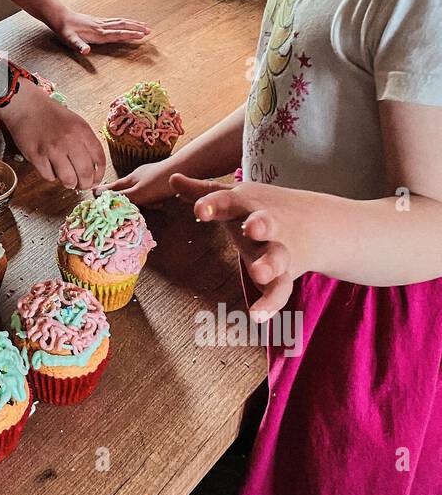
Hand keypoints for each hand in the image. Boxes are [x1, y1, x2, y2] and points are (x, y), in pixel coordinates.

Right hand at [1, 82, 106, 187]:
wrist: (27, 107)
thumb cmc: (52, 116)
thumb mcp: (76, 123)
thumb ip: (85, 143)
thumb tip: (92, 168)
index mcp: (82, 131)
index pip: (99, 159)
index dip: (99, 175)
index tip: (96, 180)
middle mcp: (70, 140)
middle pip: (85, 173)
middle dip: (85, 184)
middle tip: (82, 185)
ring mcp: (52, 149)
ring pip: (68, 179)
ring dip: (69, 183)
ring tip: (67, 180)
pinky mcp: (37, 156)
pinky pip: (49, 176)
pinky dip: (51, 176)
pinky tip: (50, 167)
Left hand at [50, 8, 150, 55]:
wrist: (60, 17)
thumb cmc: (65, 31)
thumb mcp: (70, 40)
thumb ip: (79, 45)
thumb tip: (86, 51)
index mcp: (97, 33)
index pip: (117, 34)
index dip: (129, 35)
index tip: (141, 35)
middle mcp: (101, 27)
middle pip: (122, 26)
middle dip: (136, 28)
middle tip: (149, 31)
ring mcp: (100, 22)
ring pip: (120, 22)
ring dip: (133, 24)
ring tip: (144, 25)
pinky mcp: (97, 21)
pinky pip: (115, 20)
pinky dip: (124, 21)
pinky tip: (127, 22)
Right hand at [93, 157, 176, 205]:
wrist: (187, 170)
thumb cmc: (160, 182)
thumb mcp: (138, 193)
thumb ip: (120, 196)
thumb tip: (99, 197)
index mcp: (131, 178)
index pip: (113, 187)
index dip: (104, 192)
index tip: (93, 194)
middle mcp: (140, 176)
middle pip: (128, 191)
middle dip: (130, 201)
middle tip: (134, 208)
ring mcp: (152, 178)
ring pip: (143, 193)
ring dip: (147, 202)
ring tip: (157, 204)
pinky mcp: (163, 181)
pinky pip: (155, 194)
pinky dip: (157, 200)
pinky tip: (164, 202)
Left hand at [170, 173, 321, 320]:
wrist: (320, 223)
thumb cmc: (264, 208)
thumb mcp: (237, 197)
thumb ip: (204, 192)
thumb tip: (173, 178)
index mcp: (246, 205)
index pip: (229, 201)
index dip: (213, 204)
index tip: (199, 210)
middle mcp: (266, 224)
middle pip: (264, 223)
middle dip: (259, 224)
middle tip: (252, 228)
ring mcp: (278, 249)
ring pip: (276, 257)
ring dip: (269, 264)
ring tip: (260, 273)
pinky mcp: (286, 274)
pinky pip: (280, 290)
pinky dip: (271, 303)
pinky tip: (257, 316)